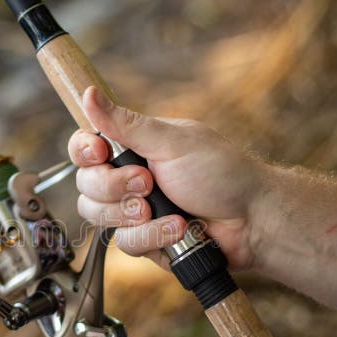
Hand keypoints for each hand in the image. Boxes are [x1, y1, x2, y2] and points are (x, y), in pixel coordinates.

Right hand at [68, 86, 271, 269]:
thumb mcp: (171, 143)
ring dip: (131, 214)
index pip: (85, 147)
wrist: (252, 220)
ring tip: (167, 210)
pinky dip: (152, 236)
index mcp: (133, 147)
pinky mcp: (145, 240)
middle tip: (148, 183)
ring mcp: (134, 211)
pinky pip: (125, 243)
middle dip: (114, 187)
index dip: (84, 152)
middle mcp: (128, 178)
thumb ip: (126, 124)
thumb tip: (89, 93)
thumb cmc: (221, 172)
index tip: (100, 153)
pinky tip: (178, 228)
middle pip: (86, 184)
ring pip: (98, 216)